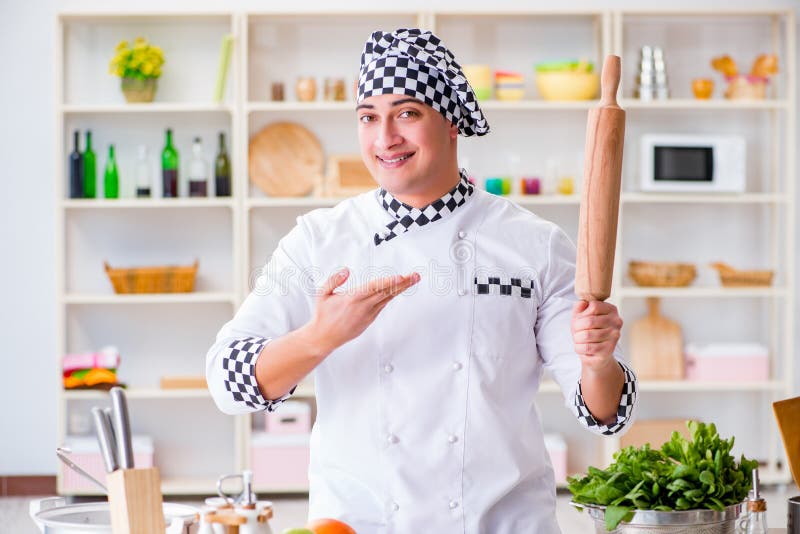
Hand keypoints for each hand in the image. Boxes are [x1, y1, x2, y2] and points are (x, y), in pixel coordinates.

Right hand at [306, 267, 420, 354]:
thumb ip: (334, 280)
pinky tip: (399, 289)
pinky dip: (391, 296)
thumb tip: (346, 270)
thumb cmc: (323, 315)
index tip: (400, 277)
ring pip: (387, 298)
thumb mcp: (322, 294)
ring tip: (412, 280)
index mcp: (352, 298)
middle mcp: (363, 307)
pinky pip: (383, 305)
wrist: (324, 338)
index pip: (374, 287)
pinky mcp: (369, 319)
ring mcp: (368, 314)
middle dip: (402, 283)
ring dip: (401, 289)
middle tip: (415, 276)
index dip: (388, 282)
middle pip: (386, 292)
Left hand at [571, 300, 622, 372]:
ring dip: (577, 338)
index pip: (594, 306)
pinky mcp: (609, 349)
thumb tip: (582, 302)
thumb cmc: (587, 331)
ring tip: (579, 340)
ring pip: (587, 335)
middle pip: (589, 321)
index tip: (580, 320)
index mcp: (611, 310)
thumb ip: (579, 306)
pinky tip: (582, 347)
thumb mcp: (580, 316)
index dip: (581, 314)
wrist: (594, 354)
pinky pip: (587, 347)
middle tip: (577, 332)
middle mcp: (616, 322)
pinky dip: (579, 348)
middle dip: (576, 328)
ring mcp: (615, 336)